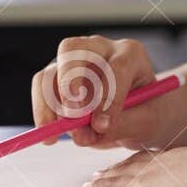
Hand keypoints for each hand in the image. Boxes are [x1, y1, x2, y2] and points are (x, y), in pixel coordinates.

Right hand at [31, 36, 186, 148]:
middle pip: (72, 50)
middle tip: (74, 117)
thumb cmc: (146, 113)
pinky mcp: (57, 76)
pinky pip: (41, 88)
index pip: (117, 68)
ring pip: (51, 72)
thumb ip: (122, 124)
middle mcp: (99, 49)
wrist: (139, 115)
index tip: (103, 126)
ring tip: (70, 135)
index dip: (108, 97)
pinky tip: (50, 137)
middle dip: (69, 83)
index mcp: (130, 54)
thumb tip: (89, 130)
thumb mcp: (146, 122)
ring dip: (53, 106)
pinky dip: (42, 112)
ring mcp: (74, 60)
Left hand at [80, 143, 186, 186]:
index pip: (158, 159)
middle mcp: (166, 161)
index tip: (131, 165)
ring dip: (104, 178)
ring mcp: (153, 174)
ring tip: (90, 183)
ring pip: (120, 174)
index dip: (141, 163)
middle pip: (134, 163)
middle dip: (117, 169)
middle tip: (100, 173)